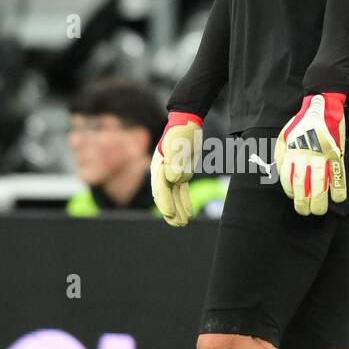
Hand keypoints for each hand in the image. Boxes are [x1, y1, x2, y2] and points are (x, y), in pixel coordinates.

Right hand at [151, 112, 201, 226]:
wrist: (186, 124)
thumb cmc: (181, 132)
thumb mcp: (178, 144)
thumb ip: (175, 161)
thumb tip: (173, 179)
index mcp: (159, 166)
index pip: (160, 188)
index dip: (164, 202)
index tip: (170, 213)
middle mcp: (162, 173)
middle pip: (164, 196)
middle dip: (170, 211)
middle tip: (177, 224)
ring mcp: (171, 175)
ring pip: (173, 197)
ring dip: (178, 211)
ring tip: (183, 224)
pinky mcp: (181, 175)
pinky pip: (182, 192)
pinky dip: (185, 203)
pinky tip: (189, 214)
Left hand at [275, 92, 346, 215]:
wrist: (321, 105)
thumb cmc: (301, 123)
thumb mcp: (283, 136)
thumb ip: (281, 154)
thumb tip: (280, 172)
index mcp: (292, 152)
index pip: (289, 179)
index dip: (291, 192)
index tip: (294, 198)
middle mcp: (306, 156)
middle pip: (303, 185)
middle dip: (303, 203)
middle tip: (305, 213)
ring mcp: (322, 155)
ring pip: (320, 184)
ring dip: (319, 201)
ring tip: (319, 211)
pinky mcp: (336, 153)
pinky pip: (338, 174)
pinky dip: (339, 188)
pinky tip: (338, 199)